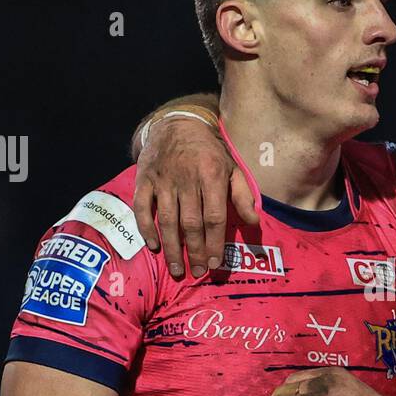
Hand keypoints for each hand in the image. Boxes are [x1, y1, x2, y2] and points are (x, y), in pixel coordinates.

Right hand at [131, 115, 258, 279]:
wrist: (177, 123)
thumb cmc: (210, 152)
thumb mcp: (233, 168)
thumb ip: (243, 195)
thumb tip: (253, 222)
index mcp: (211, 175)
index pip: (214, 216)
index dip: (215, 242)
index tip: (216, 263)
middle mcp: (186, 178)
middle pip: (190, 222)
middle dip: (195, 251)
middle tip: (198, 271)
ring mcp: (163, 179)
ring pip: (166, 219)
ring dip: (172, 248)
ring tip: (177, 269)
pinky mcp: (144, 179)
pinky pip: (141, 207)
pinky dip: (145, 228)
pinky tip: (153, 246)